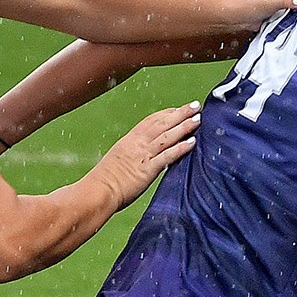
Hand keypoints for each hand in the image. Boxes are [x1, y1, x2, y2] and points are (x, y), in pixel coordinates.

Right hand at [85, 102, 201, 210]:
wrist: (98, 191)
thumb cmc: (103, 180)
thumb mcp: (117, 160)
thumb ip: (130, 155)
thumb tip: (138, 158)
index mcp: (129, 140)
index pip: (150, 121)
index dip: (166, 114)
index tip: (177, 109)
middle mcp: (137, 144)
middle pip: (162, 123)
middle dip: (179, 113)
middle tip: (194, 105)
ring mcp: (143, 156)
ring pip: (167, 136)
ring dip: (184, 126)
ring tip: (198, 118)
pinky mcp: (148, 170)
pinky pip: (167, 156)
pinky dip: (180, 147)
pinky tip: (192, 142)